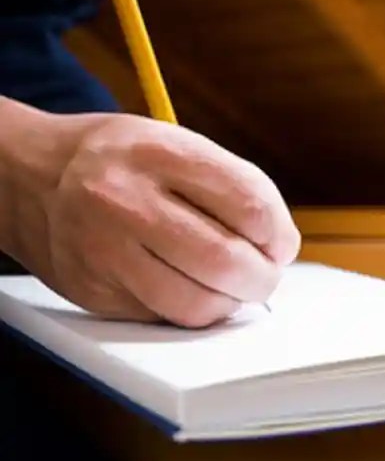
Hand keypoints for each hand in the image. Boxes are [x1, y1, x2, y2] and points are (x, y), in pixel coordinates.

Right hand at [6, 109, 299, 327]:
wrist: (27, 175)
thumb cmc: (123, 161)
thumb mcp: (174, 144)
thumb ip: (233, 186)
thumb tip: (280, 247)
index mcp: (158, 153)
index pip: (249, 204)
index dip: (279, 233)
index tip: (280, 243)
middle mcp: (125, 200)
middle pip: (225, 261)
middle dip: (262, 278)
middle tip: (264, 276)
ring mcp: (104, 250)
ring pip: (196, 302)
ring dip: (230, 303)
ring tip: (230, 287)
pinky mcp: (93, 291)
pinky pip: (164, 317)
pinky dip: (192, 310)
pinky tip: (190, 288)